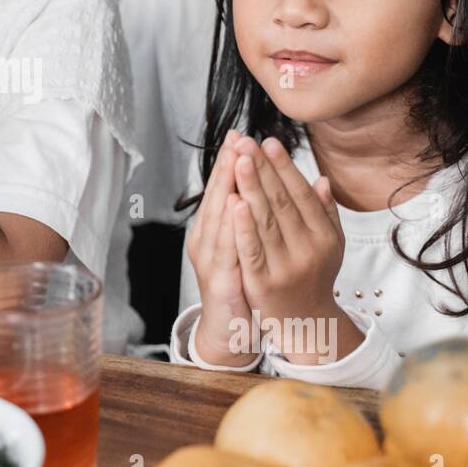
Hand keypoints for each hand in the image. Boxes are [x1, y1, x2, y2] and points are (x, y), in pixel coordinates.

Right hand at [187, 129, 258, 366]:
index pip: (221, 190)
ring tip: (236, 158)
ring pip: (218, 216)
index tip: (239, 135)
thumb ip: (254, 218)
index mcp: (214, 230)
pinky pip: (226, 246)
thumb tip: (261, 186)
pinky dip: (231, 224)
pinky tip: (236, 203)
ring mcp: (209, 258)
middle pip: (216, 196)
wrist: (227, 331)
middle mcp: (206, 239)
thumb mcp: (247, 246)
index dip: (229, 162)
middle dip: (228, 164)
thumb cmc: (240, 287)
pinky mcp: (219, 278)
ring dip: (227, 185)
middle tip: (237, 137)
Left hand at [229, 135, 344, 354]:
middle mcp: (308, 249)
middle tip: (247, 143)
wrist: (304, 323)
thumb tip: (321, 180)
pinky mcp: (262, 282)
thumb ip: (324, 213)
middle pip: (282, 202)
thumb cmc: (312, 276)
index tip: (269, 142)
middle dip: (263, 170)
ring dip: (251, 188)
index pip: (301, 194)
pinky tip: (234, 202)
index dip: (284, 167)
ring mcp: (285, 266)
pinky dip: (242, 226)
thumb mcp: (329, 244)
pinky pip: (251, 250)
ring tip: (239, 160)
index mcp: (324, 236)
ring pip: (266, 222)